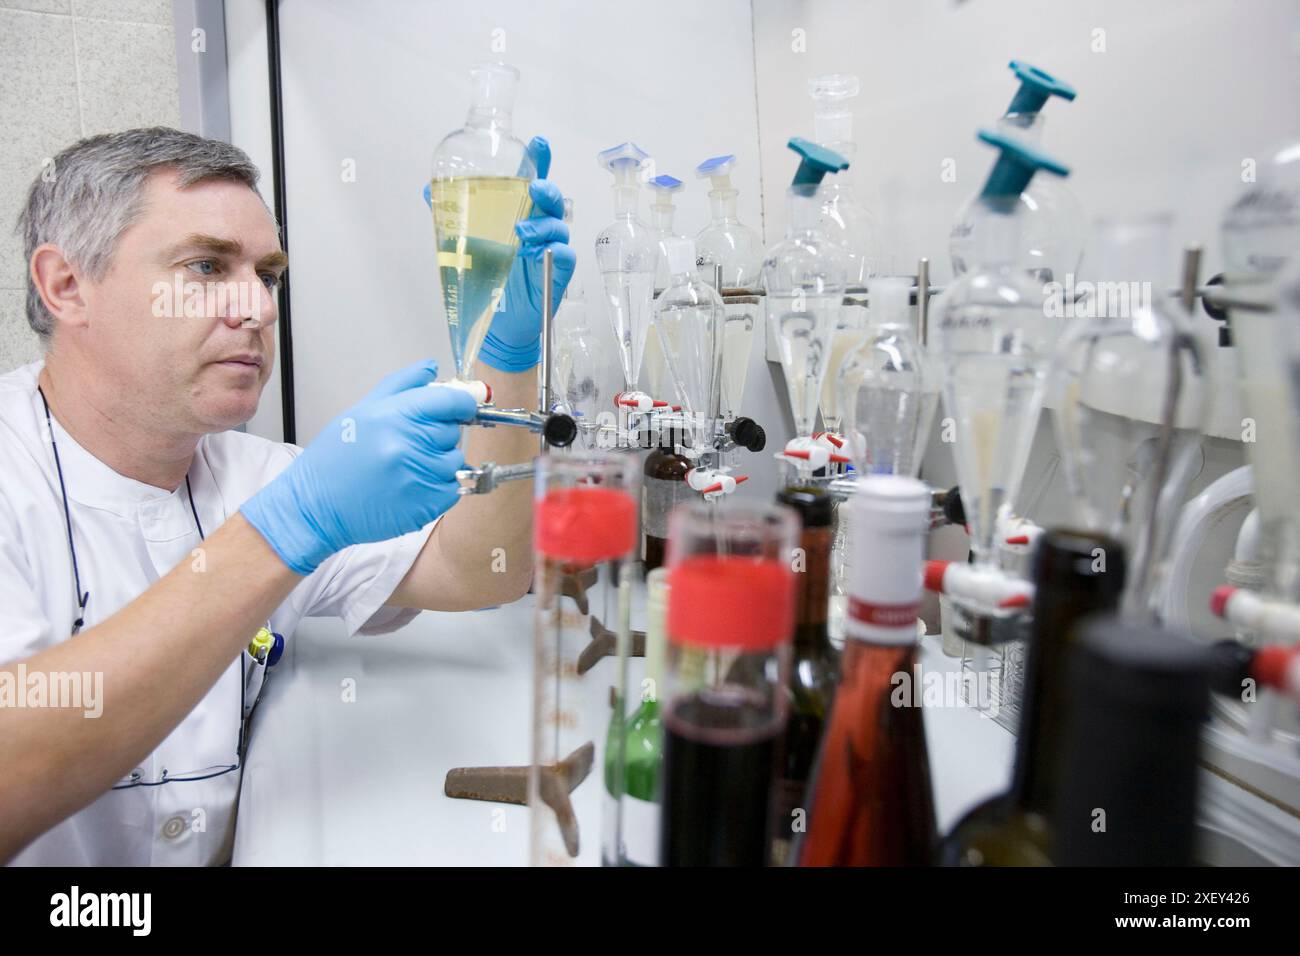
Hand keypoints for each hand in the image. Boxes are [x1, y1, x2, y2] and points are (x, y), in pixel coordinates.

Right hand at [241, 360, 476, 574]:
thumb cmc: (335, 458)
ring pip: (455, 461)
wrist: (316, 506)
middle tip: (409, 444)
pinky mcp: (426, 505)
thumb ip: (402, 385)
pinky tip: (410, 485)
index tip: (460, 408)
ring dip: (438, 462)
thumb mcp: (362, 410)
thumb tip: (431, 368)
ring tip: (405, 467)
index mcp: (395, 416)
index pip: (451, 401)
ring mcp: (420, 476)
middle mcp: (410, 445)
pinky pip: (453, 488)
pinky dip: (439, 487)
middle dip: (438, 434)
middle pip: (453, 431)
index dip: (461, 404)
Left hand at [423, 136, 575, 372]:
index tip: (538, 144)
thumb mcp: (467, 244)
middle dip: (548, 190)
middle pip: (553, 201)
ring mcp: (550, 252)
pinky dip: (555, 251)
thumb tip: (429, 191)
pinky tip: (537, 253)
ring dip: (542, 225)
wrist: (496, 325)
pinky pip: (565, 256)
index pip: (534, 183)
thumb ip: (453, 218)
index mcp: (522, 216)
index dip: (540, 162)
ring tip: (520, 232)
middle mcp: (539, 230)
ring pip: (559, 227)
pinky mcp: (557, 275)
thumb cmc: (489, 280)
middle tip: (534, 189)